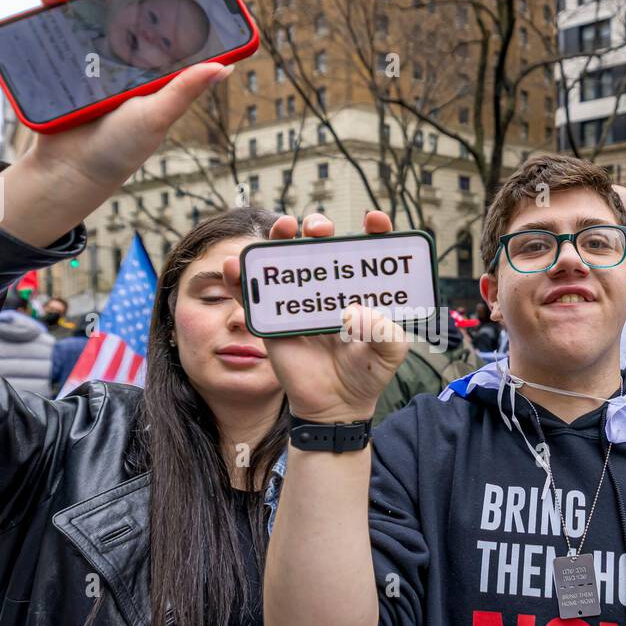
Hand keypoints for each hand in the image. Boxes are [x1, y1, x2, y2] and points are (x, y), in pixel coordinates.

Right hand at [0, 0, 234, 247]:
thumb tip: (226, 66)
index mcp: (156, 72)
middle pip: (133, 12)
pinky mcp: (66, 66)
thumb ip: (185, 89)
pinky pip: (62, 31)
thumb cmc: (119, 150)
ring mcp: (96, 62)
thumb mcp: (156, 117)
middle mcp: (129, 63)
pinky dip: (56, 9)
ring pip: (97, 15)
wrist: (69, 171)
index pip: (169, 27)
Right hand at [221, 211, 409, 422]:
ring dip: (279, 238)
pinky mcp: (273, 320)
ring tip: (283, 228)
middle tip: (319, 229)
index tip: (374, 220)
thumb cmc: (368, 372)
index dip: (374, 229)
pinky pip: (253, 296)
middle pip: (320, 244)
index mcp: (361, 287)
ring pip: (285, 260)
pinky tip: (235, 266)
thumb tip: (356, 312)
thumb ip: (386, 332)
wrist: (338, 405)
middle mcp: (329, 286)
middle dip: (319, 226)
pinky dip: (241, 279)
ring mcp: (299, 301)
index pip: (369, 249)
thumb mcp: (390, 352)